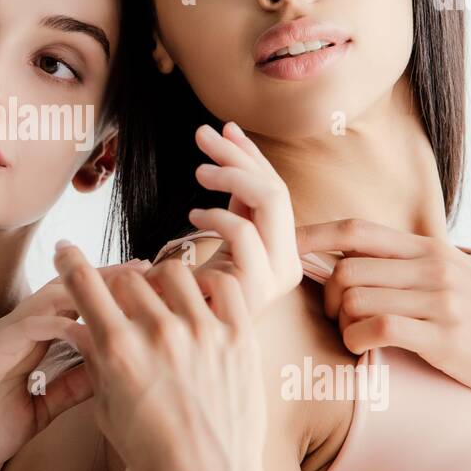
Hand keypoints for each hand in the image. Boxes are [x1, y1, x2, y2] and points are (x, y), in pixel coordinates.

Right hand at [0, 260, 150, 470]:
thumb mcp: (40, 410)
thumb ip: (70, 388)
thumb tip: (108, 372)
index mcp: (30, 343)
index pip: (78, 306)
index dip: (113, 295)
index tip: (151, 289)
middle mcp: (17, 331)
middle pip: (70, 291)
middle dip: (109, 279)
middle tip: (148, 268)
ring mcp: (1, 338)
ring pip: (51, 299)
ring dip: (89, 288)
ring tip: (125, 282)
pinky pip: (27, 329)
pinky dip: (57, 323)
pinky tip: (85, 324)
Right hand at [53, 240, 271, 470]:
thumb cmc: (152, 455)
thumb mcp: (105, 408)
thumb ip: (94, 361)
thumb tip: (80, 327)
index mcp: (118, 350)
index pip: (85, 284)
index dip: (70, 262)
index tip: (66, 251)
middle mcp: (158, 333)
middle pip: (129, 276)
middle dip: (121, 284)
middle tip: (125, 295)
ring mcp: (202, 332)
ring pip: (174, 271)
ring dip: (162, 280)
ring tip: (165, 299)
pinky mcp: (239, 338)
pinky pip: (223, 285)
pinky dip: (208, 284)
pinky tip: (201, 301)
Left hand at [185, 122, 301, 313]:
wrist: (182, 342)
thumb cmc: (195, 289)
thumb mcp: (221, 231)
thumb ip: (231, 191)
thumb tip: (226, 132)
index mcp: (283, 249)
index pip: (277, 188)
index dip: (251, 154)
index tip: (224, 128)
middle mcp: (287, 263)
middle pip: (276, 190)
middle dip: (239, 156)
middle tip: (202, 135)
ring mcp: (276, 277)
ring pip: (271, 202)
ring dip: (232, 175)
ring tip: (198, 172)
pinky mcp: (256, 288)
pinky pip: (246, 232)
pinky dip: (219, 213)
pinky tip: (195, 213)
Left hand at [297, 217, 470, 416]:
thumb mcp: (453, 278)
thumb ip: (408, 265)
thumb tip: (354, 258)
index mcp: (428, 249)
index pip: (355, 230)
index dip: (312, 235)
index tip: (282, 246)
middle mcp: (431, 267)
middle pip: (345, 269)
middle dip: (324, 295)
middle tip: (332, 316)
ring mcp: (439, 300)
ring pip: (354, 298)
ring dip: (339, 322)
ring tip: (351, 336)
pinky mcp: (445, 336)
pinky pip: (377, 328)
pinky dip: (356, 339)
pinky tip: (363, 348)